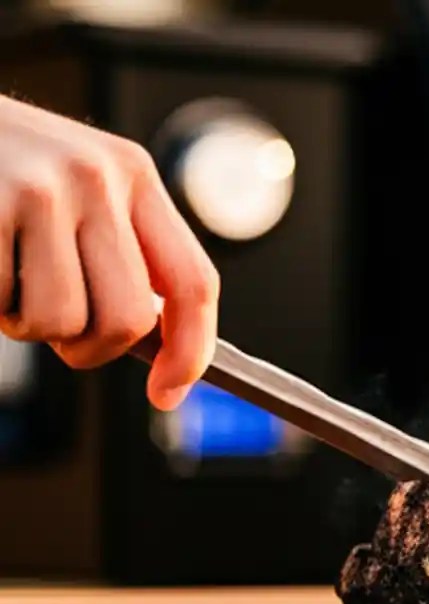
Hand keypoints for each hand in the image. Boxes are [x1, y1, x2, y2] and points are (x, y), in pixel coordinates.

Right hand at [0, 95, 218, 410]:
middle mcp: (97, 176)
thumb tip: (161, 345)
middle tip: (51, 323)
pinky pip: (0, 304)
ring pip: (60, 322)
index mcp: (134, 174)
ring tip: (5, 276)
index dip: (190, 350)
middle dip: (88, 347)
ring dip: (24, 323)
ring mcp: (40, 190)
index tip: (168, 391)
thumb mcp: (77, 187)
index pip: (195, 281)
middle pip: (128, 319)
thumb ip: (121, 252)